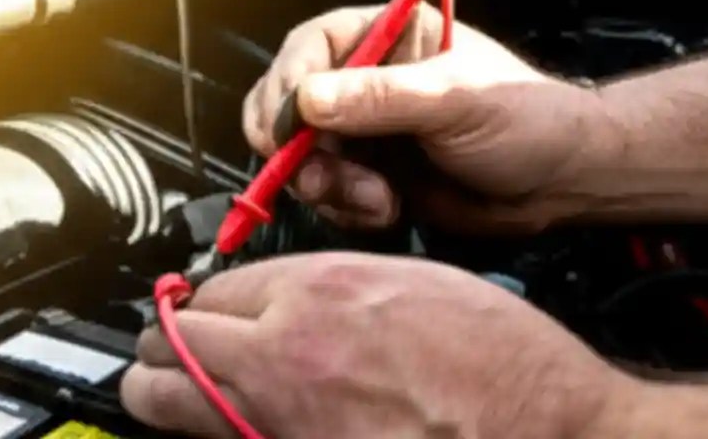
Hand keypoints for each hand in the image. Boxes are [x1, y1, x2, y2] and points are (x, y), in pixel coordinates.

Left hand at [121, 252, 633, 438]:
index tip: (196, 309)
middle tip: (163, 347)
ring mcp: (281, 417)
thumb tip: (279, 299)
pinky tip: (212, 427)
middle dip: (163, 343)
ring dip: (157, 390)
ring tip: (155, 389)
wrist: (552, 431)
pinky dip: (205, 433)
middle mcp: (285, 350)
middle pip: (174, 340)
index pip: (213, 288)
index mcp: (318, 290)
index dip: (200, 301)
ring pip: (171, 399)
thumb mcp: (411, 283)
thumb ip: (329, 288)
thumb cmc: (501, 361)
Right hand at [242, 5, 618, 232]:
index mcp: (385, 36)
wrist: (565, 182)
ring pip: (299, 157)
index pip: (308, 49)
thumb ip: (381, 98)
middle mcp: (362, 79)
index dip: (287, 87)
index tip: (287, 130)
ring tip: (376, 198)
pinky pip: (325, 193)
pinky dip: (344, 208)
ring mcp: (361, 130)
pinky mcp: (367, 175)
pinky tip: (386, 209)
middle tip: (321, 177)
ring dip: (325, 185)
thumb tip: (307, 100)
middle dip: (297, 149)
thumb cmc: (529, 119)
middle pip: (286, 106)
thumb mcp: (456, 100)